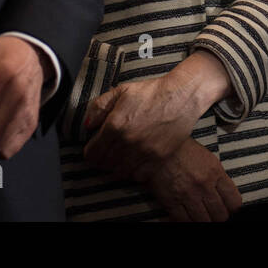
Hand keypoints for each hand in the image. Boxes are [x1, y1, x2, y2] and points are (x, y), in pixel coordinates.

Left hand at [84, 52, 231, 177]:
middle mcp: (127, 142)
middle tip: (105, 154)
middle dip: (101, 160)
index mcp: (115, 125)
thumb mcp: (121, 91)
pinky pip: (138, 176)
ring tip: (118, 159)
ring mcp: (143, 152)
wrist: (180, 97)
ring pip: (120, 172)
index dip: (90, 153)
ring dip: (115, 167)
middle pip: (104, 164)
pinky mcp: (158, 159)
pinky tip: (133, 163)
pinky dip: (132, 172)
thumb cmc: (150, 92)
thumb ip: (99, 107)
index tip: (93, 150)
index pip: (92, 153)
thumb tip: (87, 125)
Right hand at [138, 140, 242, 221]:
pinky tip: (186, 216)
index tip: (228, 207)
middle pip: (220, 215)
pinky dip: (186, 221)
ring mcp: (188, 195)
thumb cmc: (181, 149)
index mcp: (215, 173)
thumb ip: (217, 177)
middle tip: (213, 212)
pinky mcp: (172, 202)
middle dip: (218, 216)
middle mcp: (204, 186)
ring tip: (200, 215)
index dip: (232, 208)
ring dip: (203, 219)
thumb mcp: (206, 158)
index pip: (234, 201)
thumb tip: (223, 194)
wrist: (157, 146)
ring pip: (204, 221)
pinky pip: (184, 221)